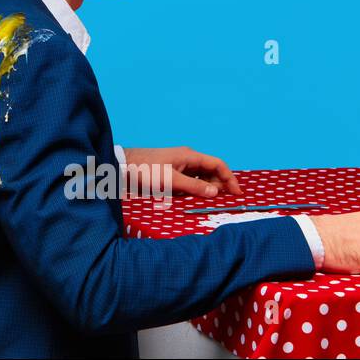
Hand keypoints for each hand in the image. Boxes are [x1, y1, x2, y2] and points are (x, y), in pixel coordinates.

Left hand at [122, 146, 242, 197]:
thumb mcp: (171, 180)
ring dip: (207, 189)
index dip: (230, 178)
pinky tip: (195, 200)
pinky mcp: (170, 175)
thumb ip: (194, 186)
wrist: (122, 167)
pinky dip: (195, 190)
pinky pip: (189, 182)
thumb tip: (215, 192)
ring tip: (212, 203)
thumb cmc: (146, 170)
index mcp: (189, 156)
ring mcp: (178, 167)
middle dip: (220, 185)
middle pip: (210, 172)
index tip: (237, 193)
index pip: (218, 164)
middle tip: (225, 202)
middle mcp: (187, 160)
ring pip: (200, 178)